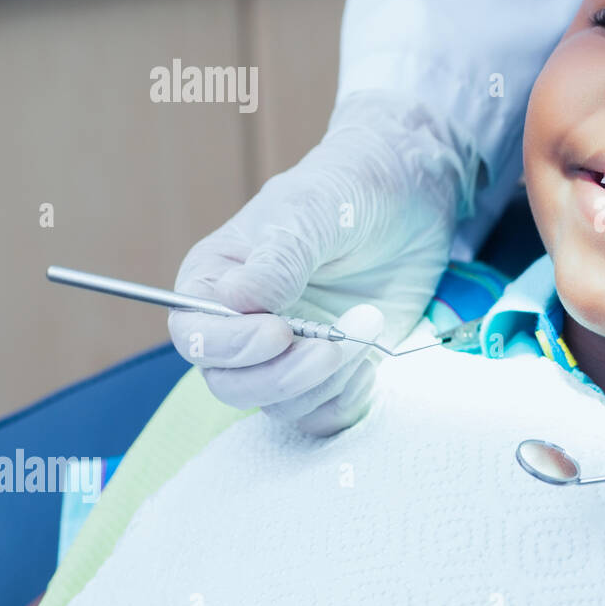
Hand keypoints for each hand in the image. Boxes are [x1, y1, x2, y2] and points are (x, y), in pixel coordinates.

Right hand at [167, 105, 467, 434]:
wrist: (409, 196)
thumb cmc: (348, 190)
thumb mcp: (313, 211)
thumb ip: (278, 259)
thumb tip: (238, 301)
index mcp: (216, 282)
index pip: (195, 338)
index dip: (230, 347)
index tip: (279, 332)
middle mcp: (243, 326)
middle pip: (232, 386)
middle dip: (283, 377)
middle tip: (334, 346)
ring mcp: (289, 353)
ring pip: (282, 406)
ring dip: (326, 381)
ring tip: (366, 328)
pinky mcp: (332, 372)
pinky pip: (323, 415)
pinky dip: (346, 401)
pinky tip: (370, 364)